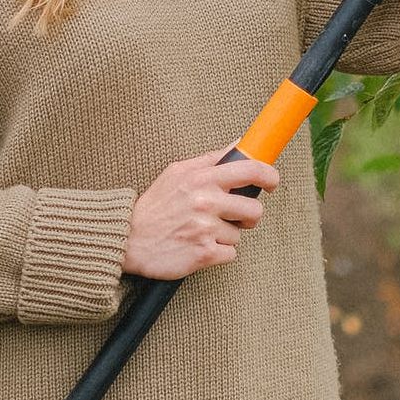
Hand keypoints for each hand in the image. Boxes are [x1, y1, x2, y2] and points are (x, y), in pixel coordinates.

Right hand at [122, 146, 279, 279]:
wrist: (128, 239)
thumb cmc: (155, 206)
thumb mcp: (178, 172)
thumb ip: (210, 160)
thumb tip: (240, 145)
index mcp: (201, 178)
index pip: (250, 170)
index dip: (269, 175)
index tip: (271, 182)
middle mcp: (206, 201)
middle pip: (254, 210)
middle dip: (248, 216)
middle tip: (235, 216)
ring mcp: (206, 229)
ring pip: (239, 234)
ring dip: (225, 236)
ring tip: (201, 232)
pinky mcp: (204, 254)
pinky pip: (230, 254)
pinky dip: (217, 253)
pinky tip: (198, 246)